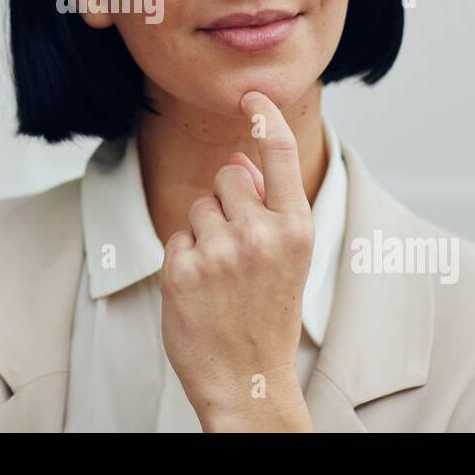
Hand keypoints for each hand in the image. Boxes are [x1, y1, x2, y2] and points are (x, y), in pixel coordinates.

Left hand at [159, 91, 315, 431]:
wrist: (249, 381)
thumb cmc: (267, 316)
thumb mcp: (286, 259)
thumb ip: (266, 207)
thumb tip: (240, 161)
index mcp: (297, 228)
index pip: (281, 153)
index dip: (266, 116)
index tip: (252, 93)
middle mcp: (262, 233)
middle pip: (228, 174)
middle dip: (226, 198)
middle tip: (238, 249)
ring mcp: (221, 250)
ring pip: (198, 204)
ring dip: (203, 231)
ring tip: (222, 275)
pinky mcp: (183, 268)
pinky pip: (176, 237)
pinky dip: (183, 259)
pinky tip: (201, 291)